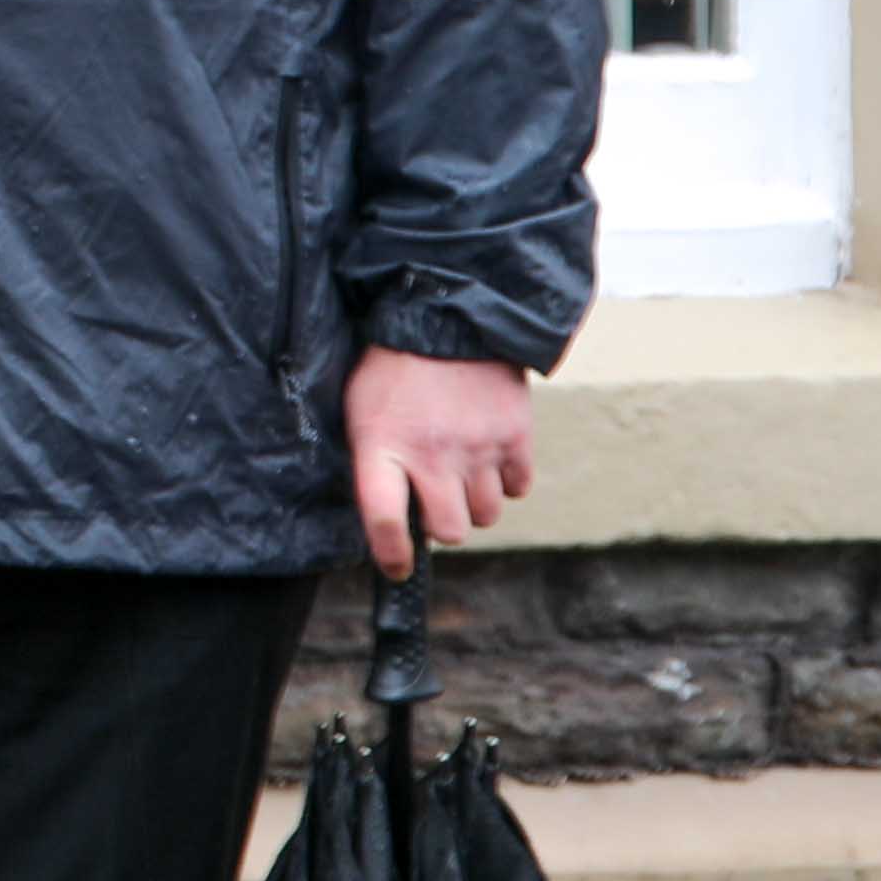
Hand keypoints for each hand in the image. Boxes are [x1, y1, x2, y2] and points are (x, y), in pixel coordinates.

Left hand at [343, 344, 536, 580]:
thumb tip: (385, 516)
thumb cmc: (394, 366)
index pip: (385, 520)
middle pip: (449, 531)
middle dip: (442, 524)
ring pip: (486, 514)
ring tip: (462, 469)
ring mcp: (478, 445)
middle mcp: (431, 452)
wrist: (447, 312)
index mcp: (382, 444)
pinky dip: (507, 480)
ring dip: (474, 502)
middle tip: (436, 501)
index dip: (391, 554)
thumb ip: (371, 461)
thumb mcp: (361, 409)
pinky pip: (519, 487)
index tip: (397, 568)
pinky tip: (490, 455)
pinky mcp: (516, 434)